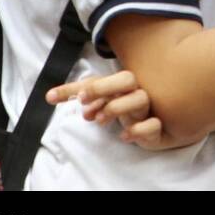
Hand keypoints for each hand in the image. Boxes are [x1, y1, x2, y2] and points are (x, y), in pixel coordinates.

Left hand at [45, 70, 188, 149]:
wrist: (162, 127)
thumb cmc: (130, 111)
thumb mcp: (104, 104)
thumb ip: (85, 99)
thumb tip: (53, 96)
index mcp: (120, 86)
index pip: (96, 80)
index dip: (74, 87)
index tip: (52, 97)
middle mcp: (135, 92)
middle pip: (126, 79)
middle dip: (103, 87)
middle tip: (82, 99)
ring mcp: (148, 109)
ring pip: (141, 99)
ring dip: (118, 107)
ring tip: (100, 120)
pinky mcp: (157, 128)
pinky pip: (153, 125)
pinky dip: (139, 129)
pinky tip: (124, 135)